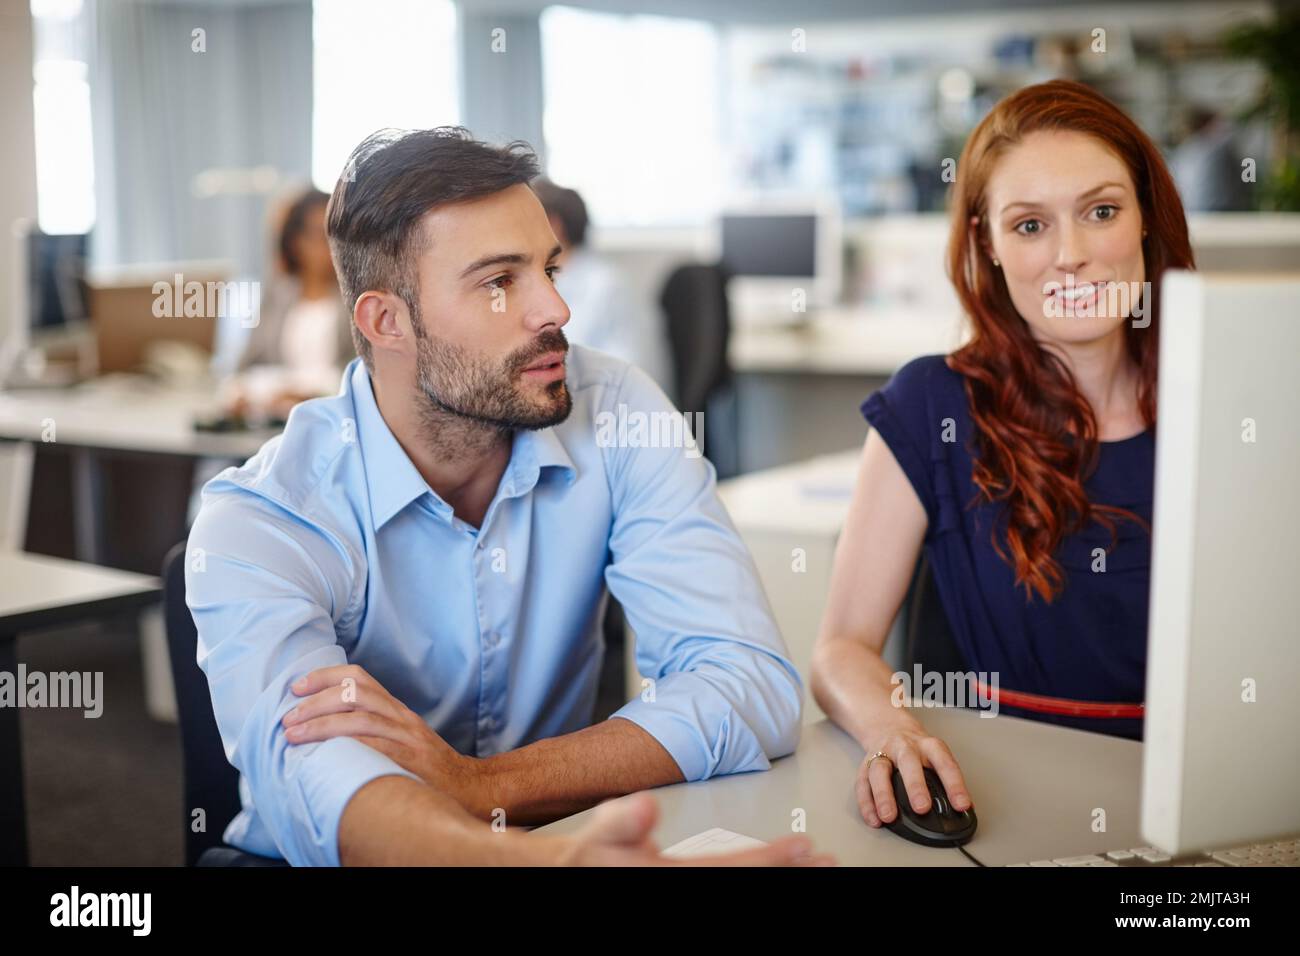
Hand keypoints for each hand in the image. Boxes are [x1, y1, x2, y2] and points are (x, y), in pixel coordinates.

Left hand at [283, 664, 492, 815]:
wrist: (470, 789)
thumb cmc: (427, 770)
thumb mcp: (400, 740)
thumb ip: (370, 731)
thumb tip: (321, 731)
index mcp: (396, 709)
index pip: (359, 678)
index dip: (325, 676)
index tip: (296, 687)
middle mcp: (402, 717)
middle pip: (355, 692)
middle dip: (315, 702)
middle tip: (288, 717)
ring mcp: (409, 737)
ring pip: (361, 717)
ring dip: (321, 724)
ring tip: (293, 734)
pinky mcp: (412, 759)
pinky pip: (376, 745)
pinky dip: (346, 745)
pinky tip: (323, 753)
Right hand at [552, 793, 835, 866]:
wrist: (574, 875)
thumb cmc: (590, 856)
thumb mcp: (601, 833)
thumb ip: (621, 822)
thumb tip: (646, 807)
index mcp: (673, 878)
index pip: (734, 869)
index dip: (773, 859)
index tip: (804, 846)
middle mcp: (688, 892)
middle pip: (751, 887)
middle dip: (792, 875)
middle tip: (828, 863)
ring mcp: (690, 896)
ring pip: (747, 892)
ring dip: (784, 881)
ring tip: (814, 868)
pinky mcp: (688, 894)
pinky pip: (733, 891)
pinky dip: (762, 882)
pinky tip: (777, 874)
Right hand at [855, 718, 972, 827]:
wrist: (889, 726)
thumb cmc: (917, 749)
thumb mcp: (935, 755)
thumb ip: (945, 779)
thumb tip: (962, 808)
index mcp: (928, 745)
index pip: (944, 763)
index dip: (955, 784)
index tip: (962, 805)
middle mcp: (904, 747)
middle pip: (908, 762)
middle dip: (915, 786)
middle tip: (922, 808)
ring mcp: (882, 753)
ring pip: (879, 771)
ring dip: (883, 795)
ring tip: (889, 816)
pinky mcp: (865, 764)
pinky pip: (862, 783)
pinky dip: (866, 803)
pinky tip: (874, 818)